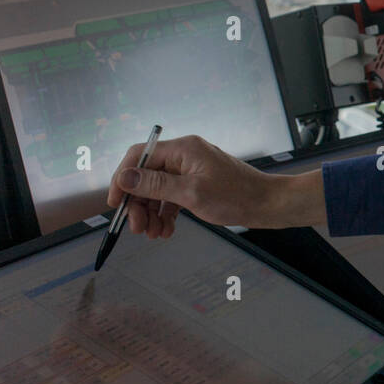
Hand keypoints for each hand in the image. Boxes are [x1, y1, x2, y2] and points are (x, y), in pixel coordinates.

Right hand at [106, 134, 305, 237]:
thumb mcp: (191, 193)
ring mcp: (192, 170)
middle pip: (147, 176)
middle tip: (137, 228)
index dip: (122, 178)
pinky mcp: (198, 184)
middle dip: (139, 203)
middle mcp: (185, 156)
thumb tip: (124, 177)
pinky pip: (172, 197)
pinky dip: (166, 214)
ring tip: (154, 234)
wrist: (267, 205)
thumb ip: (155, 185)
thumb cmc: (236, 196)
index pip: (139, 156)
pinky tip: (166, 230)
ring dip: (151, 212)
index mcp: (183, 149)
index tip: (115, 203)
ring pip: (158, 190)